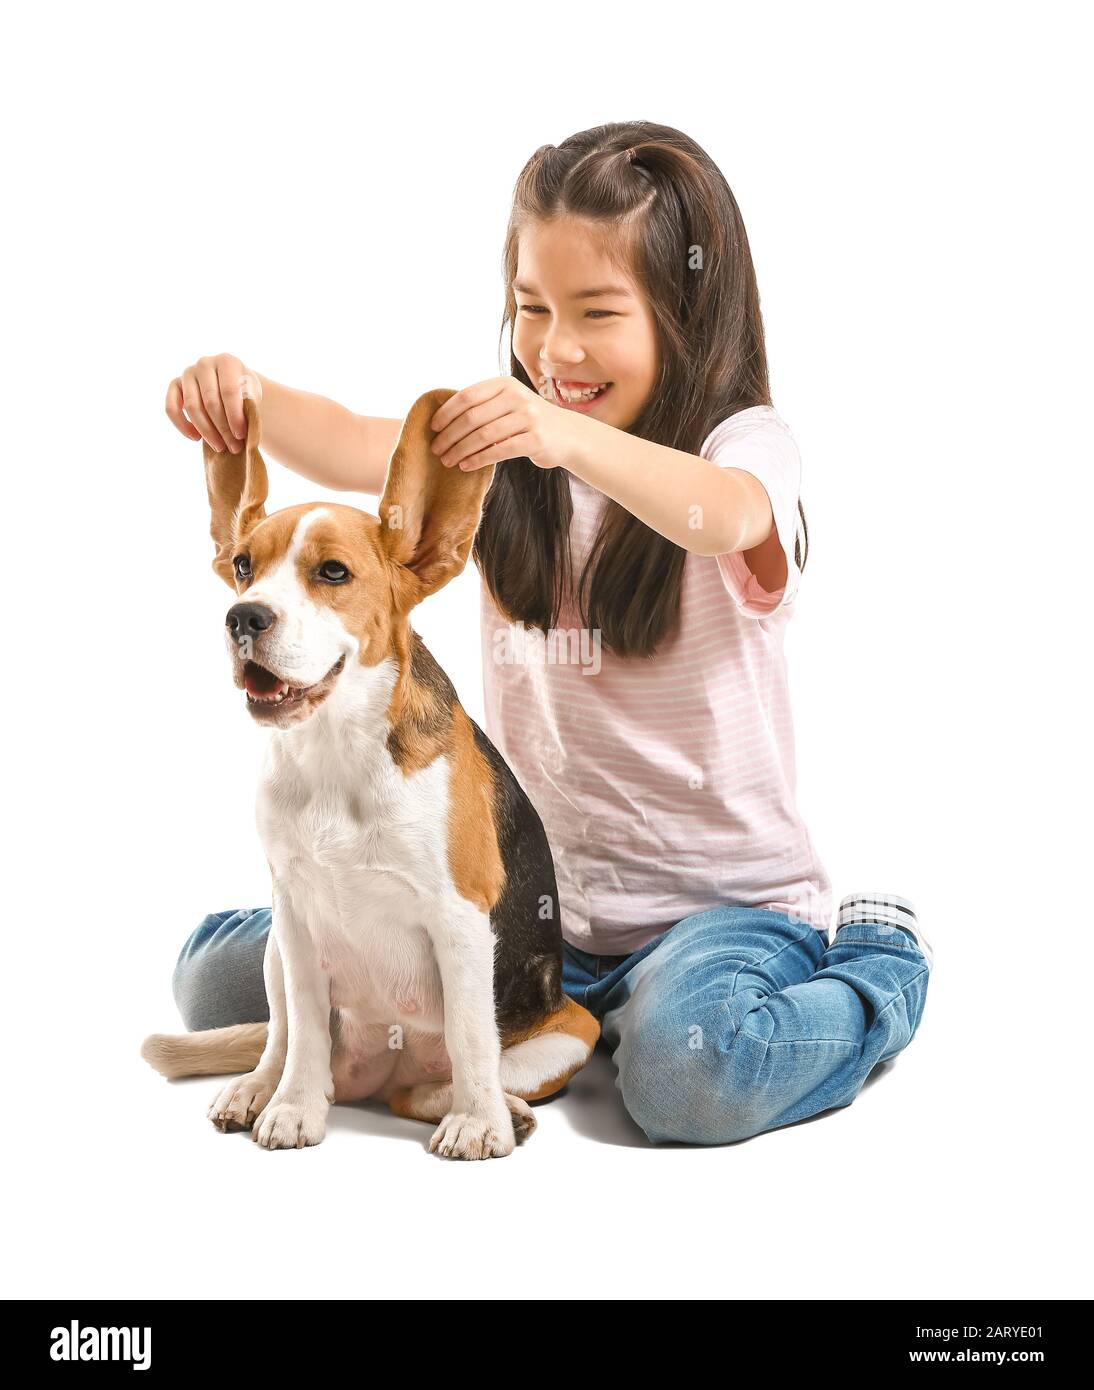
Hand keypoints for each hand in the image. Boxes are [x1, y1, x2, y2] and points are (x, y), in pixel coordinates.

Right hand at [165, 353, 262, 454]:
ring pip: (192, 407)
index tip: (241, 435)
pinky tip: (196, 438)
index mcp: (226, 361)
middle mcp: (205, 363)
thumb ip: (248, 406)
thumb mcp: (253, 396)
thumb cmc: (245, 393)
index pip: (229, 391)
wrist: (233, 386)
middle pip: (210, 401)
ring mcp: (187, 373)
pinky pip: (171, 407)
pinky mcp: (175, 385)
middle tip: (233, 447)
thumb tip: (239, 427)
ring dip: (206, 431)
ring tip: (219, 446)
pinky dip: (181, 425)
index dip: (234, 416)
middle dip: (222, 428)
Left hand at [429, 376, 580, 472]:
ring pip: (483, 436)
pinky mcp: (535, 439)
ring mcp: (528, 417)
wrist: (567, 435)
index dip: (446, 412)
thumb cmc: (528, 422)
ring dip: (460, 450)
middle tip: (436, 449)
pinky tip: (466, 466)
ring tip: (448, 461)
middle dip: (450, 435)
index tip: (433, 428)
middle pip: (472, 417)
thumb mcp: (508, 404)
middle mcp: (517, 397)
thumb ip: (483, 406)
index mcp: (505, 385)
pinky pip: (499, 451)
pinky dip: (478, 459)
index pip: (467, 396)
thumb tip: (442, 420)